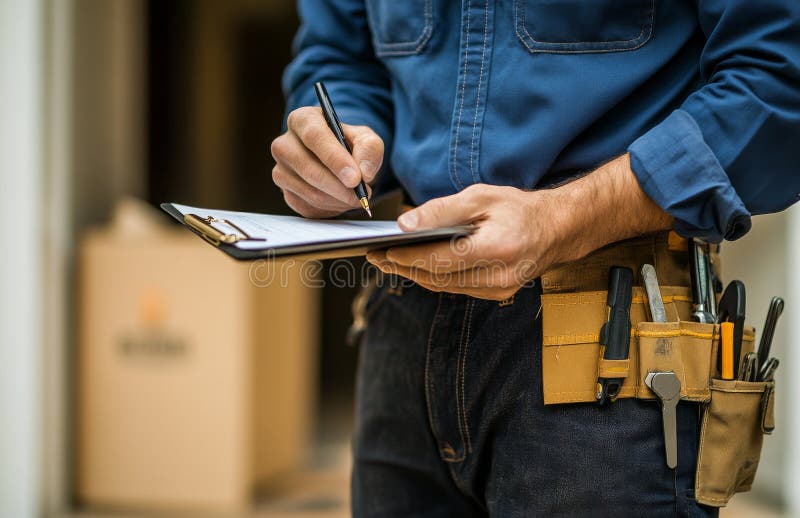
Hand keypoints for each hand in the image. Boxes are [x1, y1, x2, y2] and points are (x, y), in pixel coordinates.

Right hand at [271, 106, 383, 217]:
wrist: (336, 162)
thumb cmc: (349, 145)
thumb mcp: (365, 138)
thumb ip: (370, 149)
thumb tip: (365, 173)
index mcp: (301, 120)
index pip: (313, 136)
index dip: (335, 159)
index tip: (355, 178)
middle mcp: (284, 145)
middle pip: (309, 169)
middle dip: (339, 187)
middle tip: (361, 196)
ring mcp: (281, 171)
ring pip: (310, 192)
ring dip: (338, 200)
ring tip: (356, 197)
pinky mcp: (286, 194)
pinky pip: (309, 207)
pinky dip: (331, 209)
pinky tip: (342, 201)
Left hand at [367, 154, 672, 299]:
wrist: (558, 231)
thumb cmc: (520, 208)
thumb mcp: (482, 197)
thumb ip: (443, 210)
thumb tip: (405, 224)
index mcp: (497, 249)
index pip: (441, 259)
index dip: (408, 258)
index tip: (381, 251)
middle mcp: (499, 276)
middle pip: (438, 278)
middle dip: (402, 268)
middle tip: (374, 257)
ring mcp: (498, 290)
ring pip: (444, 287)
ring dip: (413, 275)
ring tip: (387, 262)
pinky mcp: (496, 295)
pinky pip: (456, 288)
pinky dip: (433, 278)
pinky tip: (414, 267)